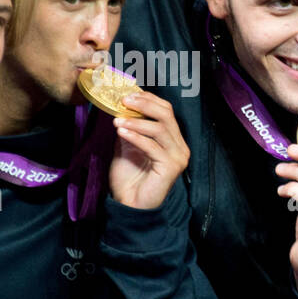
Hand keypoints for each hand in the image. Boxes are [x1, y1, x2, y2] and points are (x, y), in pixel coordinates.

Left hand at [108, 92, 189, 210]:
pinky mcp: (171, 168)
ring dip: (136, 121)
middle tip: (123, 100)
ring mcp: (178, 157)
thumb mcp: (127, 144)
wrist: (129, 205)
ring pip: (160, 128)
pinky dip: (136, 136)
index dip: (147, 98)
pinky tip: (121, 131)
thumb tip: (121, 104)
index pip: (166, 110)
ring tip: (117, 120)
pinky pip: (153, 146)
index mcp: (172, 139)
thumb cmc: (129, 177)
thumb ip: (129, 126)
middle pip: (166, 114)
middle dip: (144, 104)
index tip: (126, 93)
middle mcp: (180, 146)